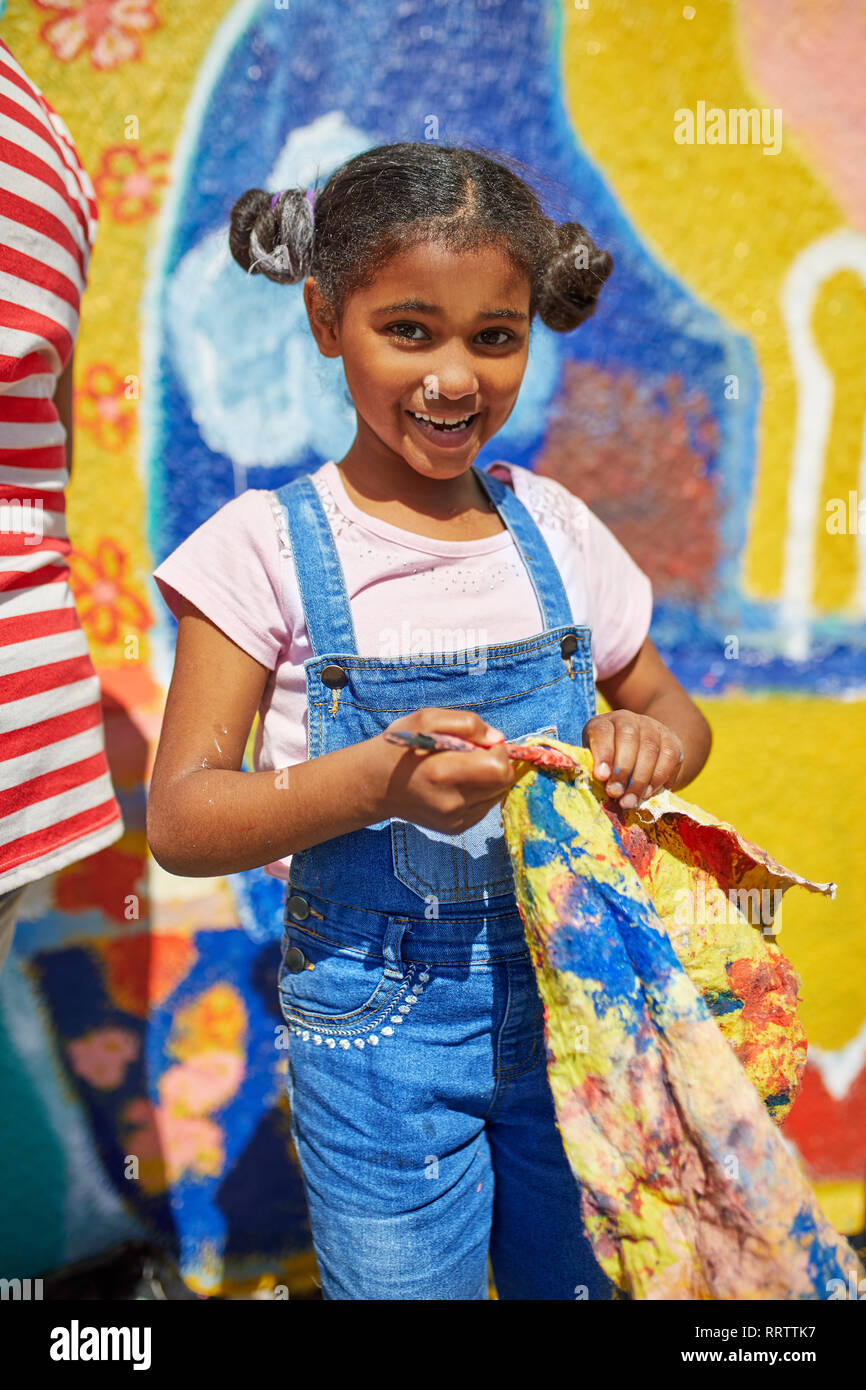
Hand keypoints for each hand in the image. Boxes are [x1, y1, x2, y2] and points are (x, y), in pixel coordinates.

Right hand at [372, 707, 514, 833]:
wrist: (376, 784)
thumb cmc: (401, 746)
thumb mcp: (426, 719)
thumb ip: (466, 723)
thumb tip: (497, 738)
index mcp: (442, 771)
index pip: (499, 768)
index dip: (498, 751)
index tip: (483, 743)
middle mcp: (451, 801)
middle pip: (502, 783)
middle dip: (497, 764)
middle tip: (475, 754)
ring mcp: (454, 819)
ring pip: (496, 795)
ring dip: (488, 779)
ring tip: (462, 769)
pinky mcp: (455, 828)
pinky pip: (484, 807)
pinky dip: (479, 793)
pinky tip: (457, 784)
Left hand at [582, 710, 683, 806]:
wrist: (643, 752)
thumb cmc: (612, 762)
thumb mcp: (598, 762)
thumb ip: (596, 771)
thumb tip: (601, 788)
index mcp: (605, 723)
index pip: (602, 731)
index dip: (602, 753)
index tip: (601, 776)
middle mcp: (629, 720)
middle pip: (628, 737)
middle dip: (622, 769)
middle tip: (616, 793)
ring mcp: (652, 728)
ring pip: (649, 749)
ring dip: (639, 779)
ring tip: (630, 800)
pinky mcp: (671, 741)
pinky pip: (668, 757)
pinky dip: (657, 778)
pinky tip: (647, 793)